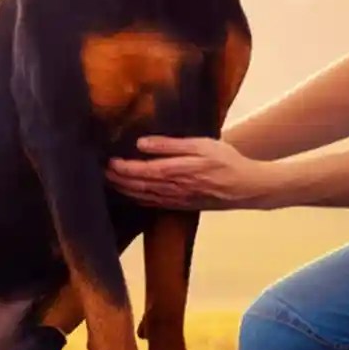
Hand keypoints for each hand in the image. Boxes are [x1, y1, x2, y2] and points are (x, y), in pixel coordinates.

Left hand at [105, 136, 286, 209]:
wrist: (247, 187)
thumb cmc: (226, 160)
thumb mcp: (201, 145)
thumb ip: (171, 144)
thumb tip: (142, 143)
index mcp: (178, 171)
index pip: (143, 171)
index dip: (123, 168)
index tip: (108, 161)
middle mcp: (174, 188)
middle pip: (139, 186)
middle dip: (118, 179)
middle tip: (101, 171)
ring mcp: (177, 200)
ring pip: (143, 197)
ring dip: (124, 190)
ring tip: (109, 182)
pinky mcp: (181, 206)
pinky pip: (154, 205)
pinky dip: (137, 200)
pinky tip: (129, 196)